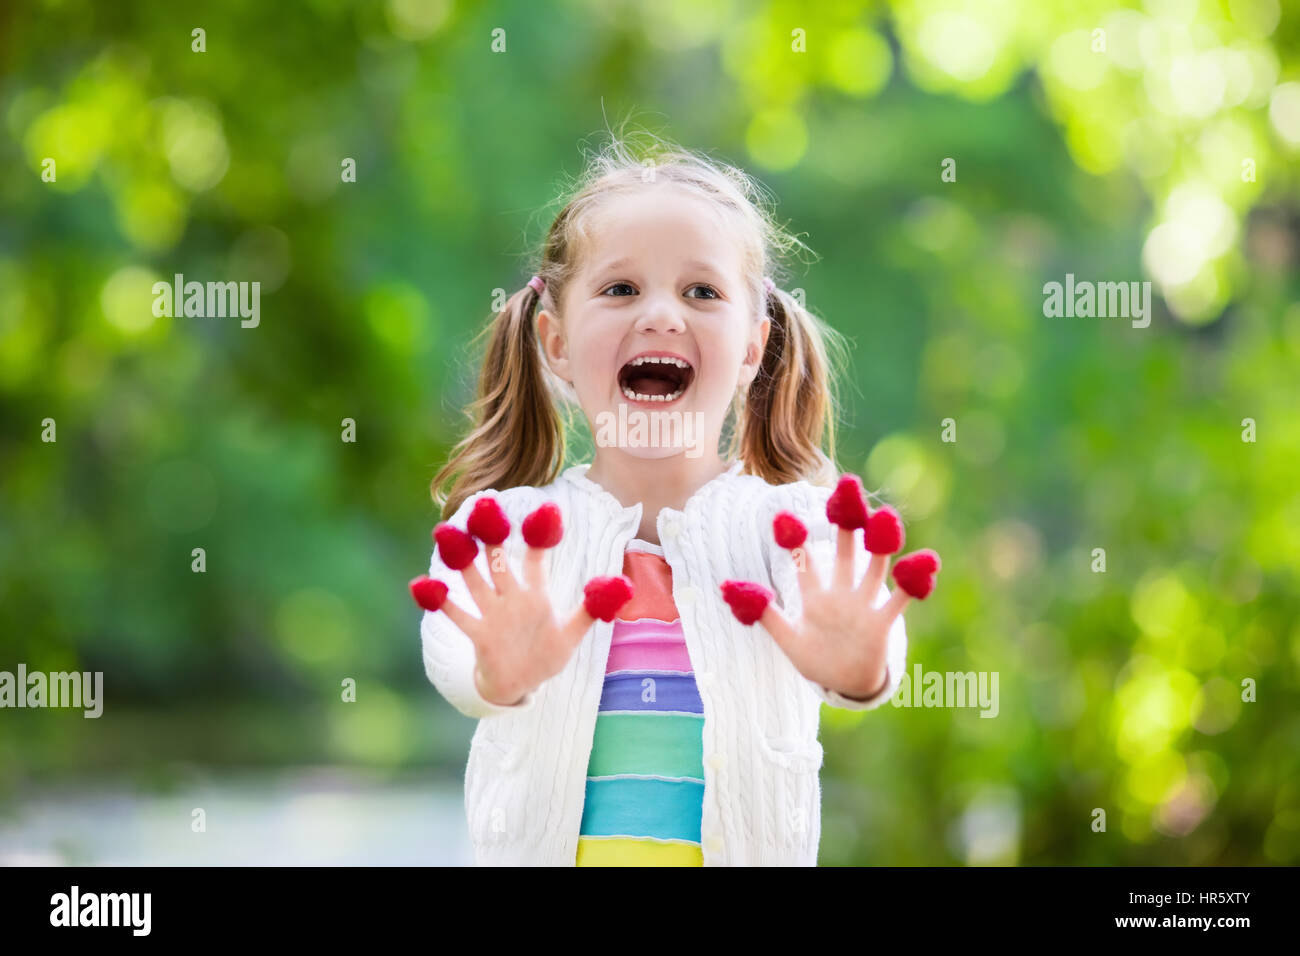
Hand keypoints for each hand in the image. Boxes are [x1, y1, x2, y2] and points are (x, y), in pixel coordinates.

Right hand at [410, 499, 633, 706]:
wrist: (519, 685)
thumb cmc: (545, 656)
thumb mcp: (571, 635)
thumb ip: (591, 610)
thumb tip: (622, 586)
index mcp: (534, 593)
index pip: (535, 557)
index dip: (540, 534)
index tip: (545, 509)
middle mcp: (509, 597)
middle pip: (498, 560)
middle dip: (492, 535)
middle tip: (484, 505)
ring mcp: (490, 613)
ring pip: (474, 580)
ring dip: (462, 559)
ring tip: (446, 532)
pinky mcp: (477, 633)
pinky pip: (456, 614)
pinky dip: (440, 602)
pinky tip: (423, 584)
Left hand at [721, 475, 940, 699]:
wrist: (846, 685)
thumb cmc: (816, 659)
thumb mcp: (786, 638)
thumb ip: (763, 612)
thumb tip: (725, 586)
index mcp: (815, 594)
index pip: (803, 560)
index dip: (793, 539)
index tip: (782, 515)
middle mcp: (841, 592)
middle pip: (844, 550)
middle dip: (845, 520)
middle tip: (847, 485)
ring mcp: (863, 605)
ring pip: (874, 567)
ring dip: (879, 543)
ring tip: (884, 514)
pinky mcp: (882, 623)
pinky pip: (900, 600)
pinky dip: (914, 583)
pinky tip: (926, 561)